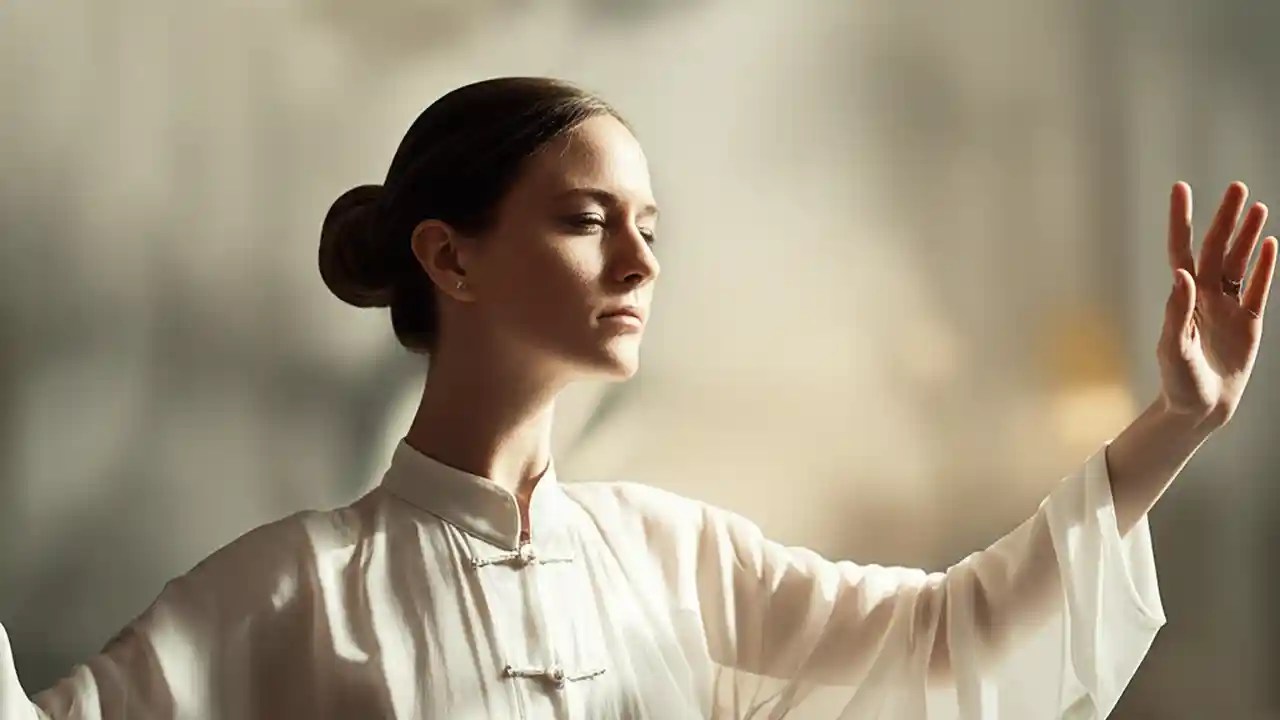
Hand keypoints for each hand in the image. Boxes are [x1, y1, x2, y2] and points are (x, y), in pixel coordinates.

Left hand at [1159, 181, 1275, 427]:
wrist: (1201, 408)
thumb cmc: (1179, 381)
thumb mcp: (1173, 348)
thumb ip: (1177, 312)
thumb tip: (1182, 275)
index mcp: (1182, 297)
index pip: (1181, 249)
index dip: (1181, 220)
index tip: (1180, 188)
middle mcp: (1204, 295)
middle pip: (1215, 248)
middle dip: (1225, 218)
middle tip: (1236, 186)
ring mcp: (1227, 305)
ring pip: (1239, 261)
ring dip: (1247, 235)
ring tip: (1256, 206)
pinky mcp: (1249, 320)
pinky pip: (1258, 286)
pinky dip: (1264, 265)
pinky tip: (1271, 242)